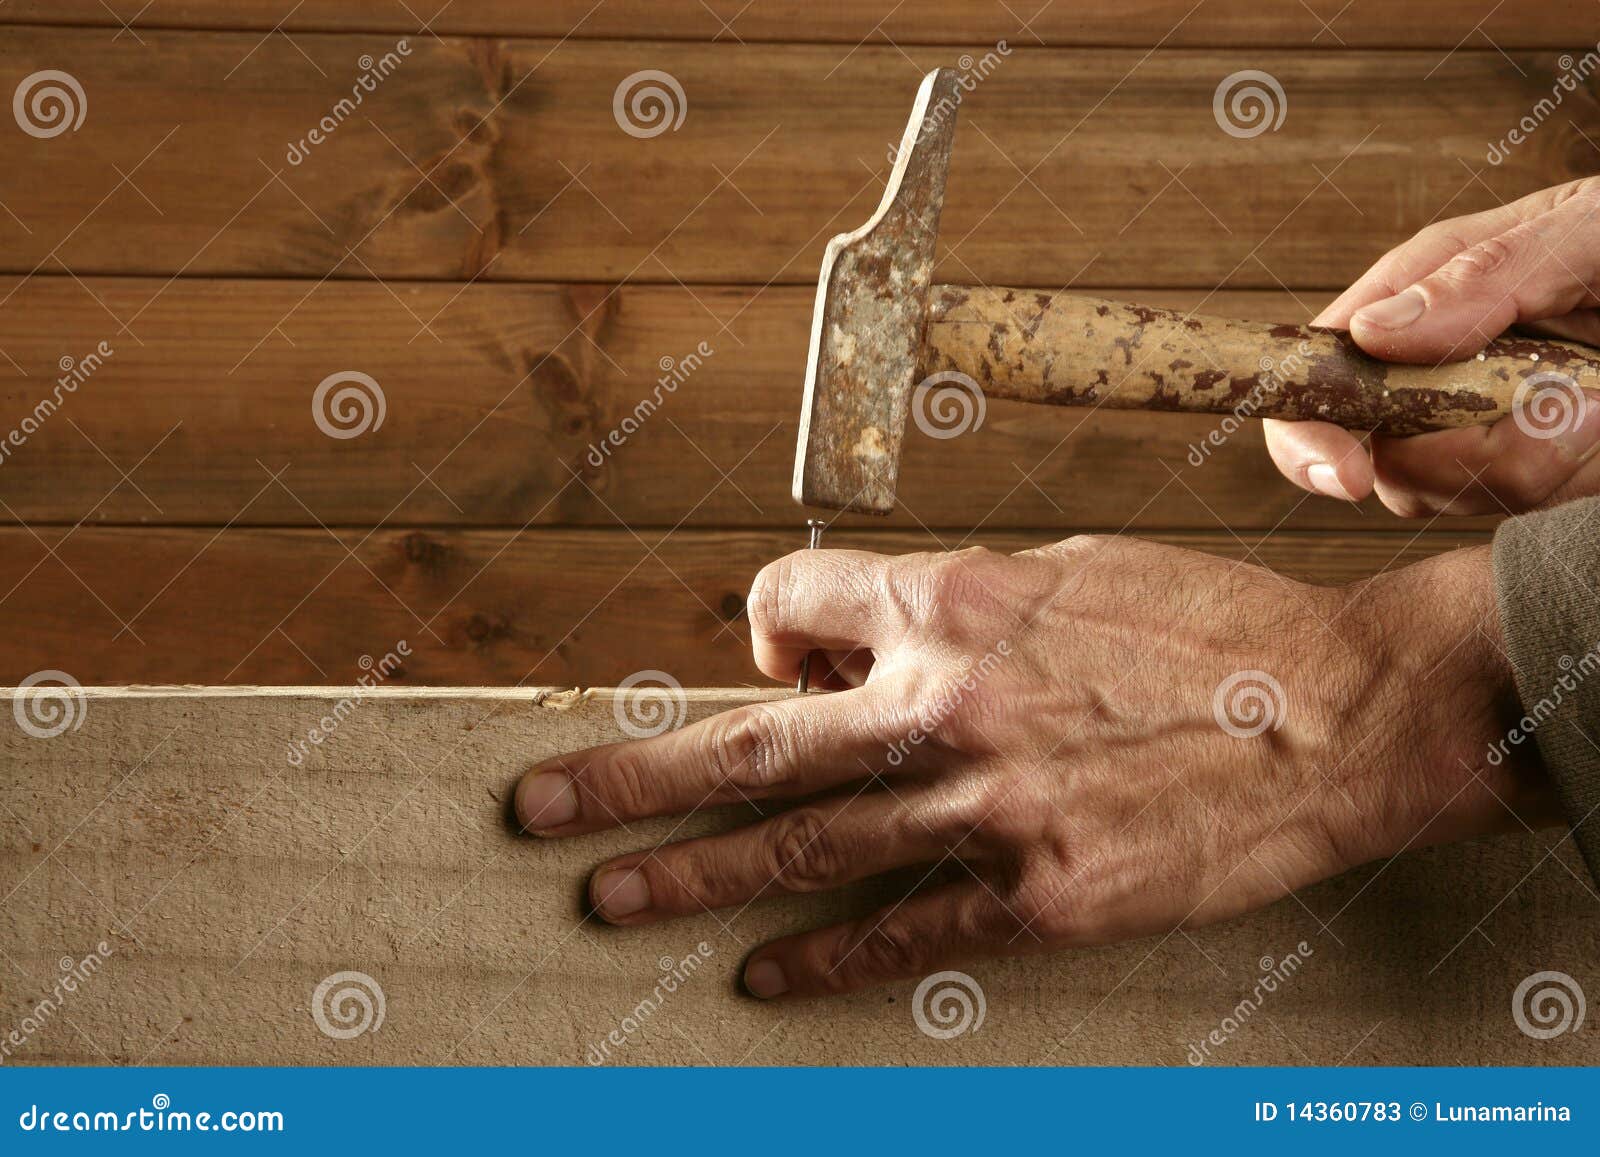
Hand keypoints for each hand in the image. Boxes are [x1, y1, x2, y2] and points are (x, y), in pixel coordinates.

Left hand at [514, 537, 1557, 997]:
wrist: (1339, 714)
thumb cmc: (1209, 625)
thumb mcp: (1069, 569)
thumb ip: (951, 605)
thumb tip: (862, 646)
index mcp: (954, 600)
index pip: (785, 605)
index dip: (766, 632)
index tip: (780, 663)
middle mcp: (946, 702)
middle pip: (748, 743)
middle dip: (630, 776)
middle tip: (540, 806)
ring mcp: (986, 807)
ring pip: (797, 844)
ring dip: (690, 874)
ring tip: (610, 895)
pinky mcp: (1038, 894)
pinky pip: (899, 929)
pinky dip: (823, 955)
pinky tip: (766, 973)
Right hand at [1265, 178, 1599, 515]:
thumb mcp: (1587, 228)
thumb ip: (1482, 274)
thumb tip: (1375, 334)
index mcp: (1413, 305)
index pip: (1312, 385)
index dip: (1310, 438)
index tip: (1351, 472)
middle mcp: (1430, 381)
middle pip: (1382, 465)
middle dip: (1466, 453)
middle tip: (1569, 404)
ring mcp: (1482, 438)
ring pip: (1461, 497)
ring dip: (1548, 457)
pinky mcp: (1539, 482)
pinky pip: (1529, 511)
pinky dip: (1580, 476)